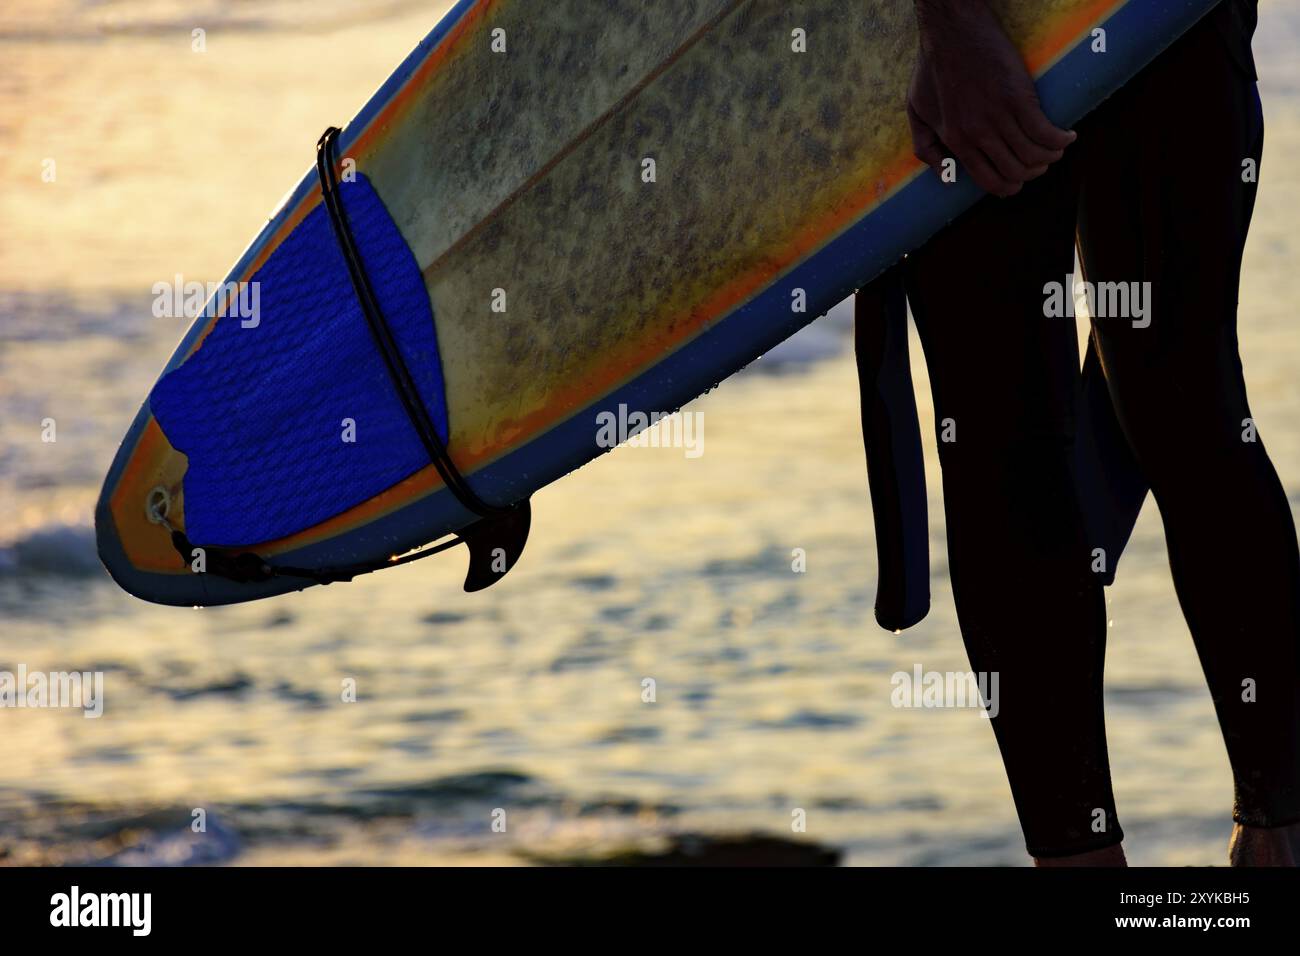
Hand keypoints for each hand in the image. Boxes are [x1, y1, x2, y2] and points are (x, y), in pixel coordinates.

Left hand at [908, 0, 1075, 196]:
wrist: (951, 30)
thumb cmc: (932, 68)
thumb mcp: (916, 112)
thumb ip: (925, 147)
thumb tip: (945, 177)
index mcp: (956, 141)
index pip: (989, 180)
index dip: (1007, 187)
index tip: (1017, 182)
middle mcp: (979, 135)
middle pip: (1016, 172)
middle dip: (1031, 173)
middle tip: (1039, 163)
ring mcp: (1000, 117)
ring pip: (1034, 155)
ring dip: (1049, 157)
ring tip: (1056, 149)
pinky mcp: (1019, 98)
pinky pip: (1045, 132)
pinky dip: (1061, 140)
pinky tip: (1068, 136)